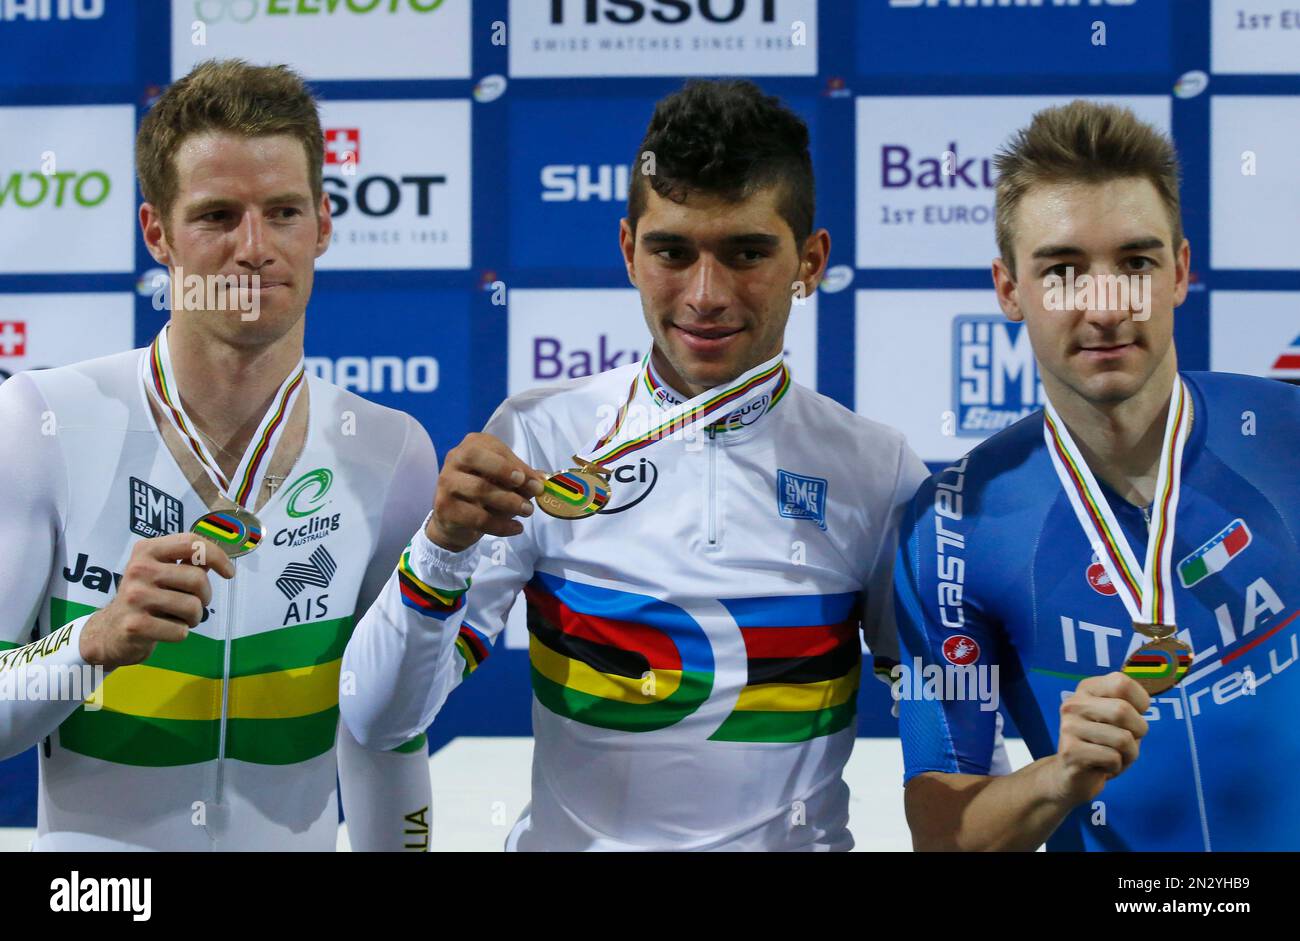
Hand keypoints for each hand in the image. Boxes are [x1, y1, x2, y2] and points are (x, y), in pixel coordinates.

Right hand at [79, 533, 234, 667]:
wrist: (110, 630)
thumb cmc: (145, 597)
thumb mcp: (161, 572)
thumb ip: (188, 561)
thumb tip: (220, 553)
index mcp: (147, 550)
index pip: (191, 543)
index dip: (217, 556)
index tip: (229, 572)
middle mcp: (138, 569)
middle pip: (198, 579)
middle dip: (205, 596)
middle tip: (195, 604)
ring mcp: (135, 597)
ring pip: (193, 607)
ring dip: (194, 617)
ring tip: (179, 618)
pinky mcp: (134, 625)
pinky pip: (180, 631)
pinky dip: (180, 634)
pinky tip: (165, 630)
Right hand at [426, 432, 546, 552]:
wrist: (454, 522)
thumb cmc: (484, 494)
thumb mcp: (504, 482)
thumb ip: (522, 479)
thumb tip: (542, 479)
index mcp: (470, 446)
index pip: (492, 446)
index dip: (516, 463)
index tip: (536, 482)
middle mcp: (454, 460)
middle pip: (474, 457)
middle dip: (504, 470)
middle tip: (529, 488)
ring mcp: (446, 484)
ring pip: (479, 489)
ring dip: (510, 502)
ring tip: (527, 510)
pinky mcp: (445, 508)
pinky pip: (477, 517)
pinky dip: (501, 525)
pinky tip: (516, 528)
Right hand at [1050, 671, 1150, 804]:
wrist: (1072, 776)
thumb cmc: (1103, 744)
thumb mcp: (1117, 719)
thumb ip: (1129, 704)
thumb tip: (1146, 699)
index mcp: (1087, 689)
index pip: (1121, 682)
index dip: (1140, 702)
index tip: (1135, 716)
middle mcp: (1073, 703)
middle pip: (1122, 711)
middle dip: (1137, 731)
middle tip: (1127, 741)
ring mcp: (1069, 727)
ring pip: (1122, 738)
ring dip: (1129, 754)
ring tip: (1114, 756)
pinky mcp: (1070, 752)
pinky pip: (1113, 758)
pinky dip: (1116, 767)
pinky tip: (1102, 766)